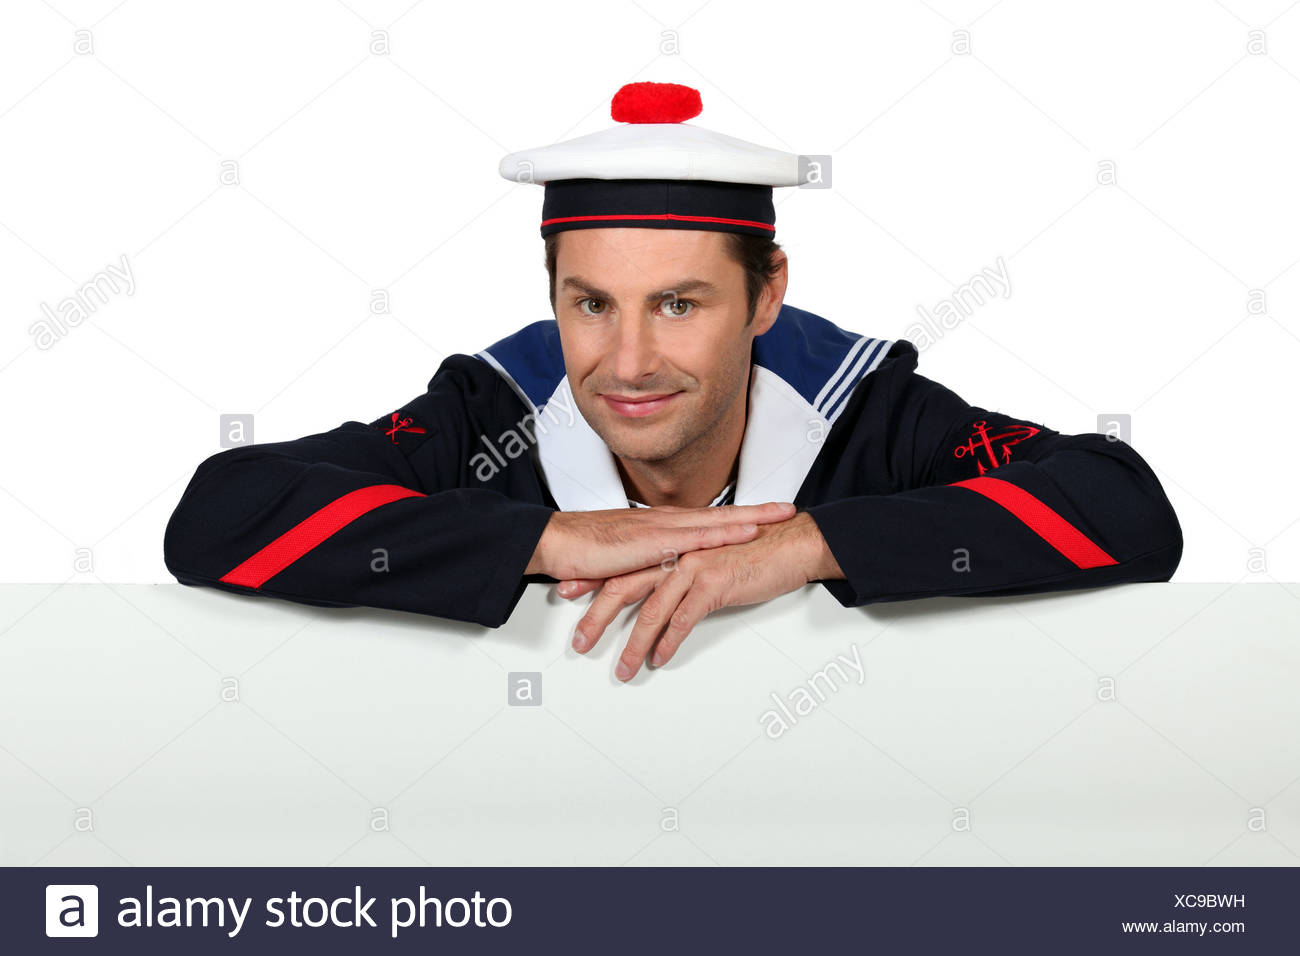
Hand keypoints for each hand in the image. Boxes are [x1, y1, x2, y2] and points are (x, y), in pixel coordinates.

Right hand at [525, 501, 797, 580]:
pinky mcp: (651, 542)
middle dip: (757, 510)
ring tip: (779, 516)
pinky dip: (724, 532)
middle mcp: (664, 521)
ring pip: (715, 520)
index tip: (765, 513)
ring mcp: (659, 529)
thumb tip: (664, 577)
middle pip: (721, 514)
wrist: (552, 542)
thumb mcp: (624, 561)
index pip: (707, 518)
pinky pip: (696, 536)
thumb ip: (646, 565)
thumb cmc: (581, 551)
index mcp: (659, 525)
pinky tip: (744, 531)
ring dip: (750, 517)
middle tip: (789, 509)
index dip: (738, 515)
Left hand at [564, 511, 841, 680]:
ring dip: (632, 643)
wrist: (791, 542)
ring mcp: (692, 567)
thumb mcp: (708, 555)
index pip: (623, 565)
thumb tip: (664, 588)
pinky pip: (682, 620)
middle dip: (598, 617)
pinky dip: (667, 643)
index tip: (570, 597)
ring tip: (622, 668)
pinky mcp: (712, 583)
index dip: (594, 582)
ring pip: (650, 610)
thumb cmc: (754, 550)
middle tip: (581, 643)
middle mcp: (676, 553)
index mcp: (672, 545)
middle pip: (624, 586)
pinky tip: (659, 659)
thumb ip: (682, 568)